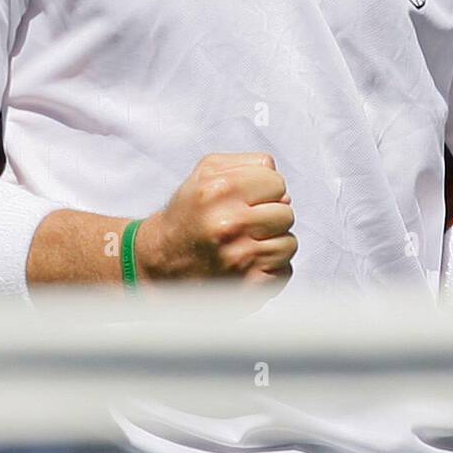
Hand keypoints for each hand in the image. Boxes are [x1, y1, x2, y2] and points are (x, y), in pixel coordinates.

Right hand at [134, 153, 296, 293]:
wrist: (162, 259)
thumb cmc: (189, 213)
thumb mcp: (207, 171)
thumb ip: (249, 164)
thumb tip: (283, 190)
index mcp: (220, 190)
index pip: (277, 183)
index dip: (265, 189)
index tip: (249, 198)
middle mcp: (230, 225)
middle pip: (286, 213)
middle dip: (271, 215)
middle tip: (247, 221)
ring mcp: (240, 259)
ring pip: (289, 243)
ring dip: (273, 242)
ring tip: (248, 242)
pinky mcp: (248, 287)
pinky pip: (284, 271)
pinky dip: (272, 267)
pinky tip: (249, 262)